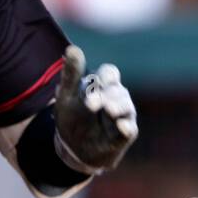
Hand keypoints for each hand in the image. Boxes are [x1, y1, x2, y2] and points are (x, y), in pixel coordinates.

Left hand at [52, 45, 138, 174]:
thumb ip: (71, 74)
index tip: (97, 80)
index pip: (110, 74)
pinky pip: (129, 130)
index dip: (106, 76)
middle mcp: (116, 99)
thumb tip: (72, 49)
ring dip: (118, 107)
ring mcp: (121, 117)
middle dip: (106, 95)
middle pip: (118, 91)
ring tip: (109, 110)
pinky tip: (122, 126)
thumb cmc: (72, 117)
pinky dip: (127, 128)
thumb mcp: (67, 96)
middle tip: (91, 102)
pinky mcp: (123, 137)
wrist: (71, 148)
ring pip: (126, 108)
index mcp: (103, 86)